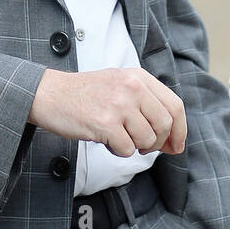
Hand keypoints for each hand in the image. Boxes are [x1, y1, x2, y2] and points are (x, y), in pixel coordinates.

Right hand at [27, 66, 186, 156]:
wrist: (49, 94)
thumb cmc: (84, 94)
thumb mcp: (119, 85)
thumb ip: (146, 103)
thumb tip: (173, 139)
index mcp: (138, 77)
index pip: (175, 106)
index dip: (180, 130)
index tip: (175, 146)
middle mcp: (132, 88)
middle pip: (165, 125)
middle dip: (157, 143)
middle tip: (143, 146)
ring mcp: (119, 105)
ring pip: (147, 140)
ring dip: (135, 147)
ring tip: (118, 138)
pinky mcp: (105, 123)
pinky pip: (126, 149)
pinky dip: (118, 151)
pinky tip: (105, 140)